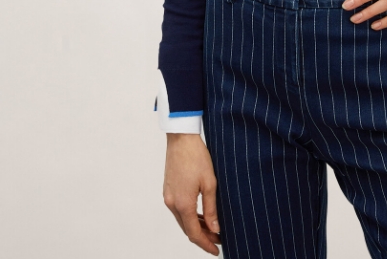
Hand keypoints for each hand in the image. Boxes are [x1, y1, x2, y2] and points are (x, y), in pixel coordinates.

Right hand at [163, 133, 221, 254]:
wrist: (181, 139)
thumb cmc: (196, 157)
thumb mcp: (210, 183)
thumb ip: (211, 209)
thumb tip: (215, 228)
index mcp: (183, 204)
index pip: (194, 233)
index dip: (206, 244)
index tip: (217, 249)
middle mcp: (172, 203)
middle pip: (187, 229)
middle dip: (203, 237)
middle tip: (218, 240)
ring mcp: (168, 197)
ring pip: (183, 220)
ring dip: (196, 227)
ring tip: (212, 229)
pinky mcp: (168, 190)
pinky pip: (179, 210)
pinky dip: (190, 216)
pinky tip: (201, 216)